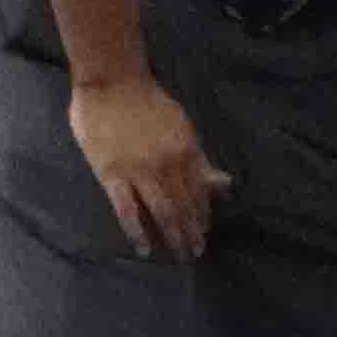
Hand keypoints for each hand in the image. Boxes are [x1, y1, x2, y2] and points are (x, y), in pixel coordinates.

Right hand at [70, 72, 223, 259]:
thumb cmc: (146, 100)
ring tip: (179, 255)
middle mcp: (168, 165)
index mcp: (187, 151)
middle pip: (184, 206)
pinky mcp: (113, 175)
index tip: (204, 230)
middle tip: (195, 252)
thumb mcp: (183, 126)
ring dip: (173, 236)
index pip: (200, 191)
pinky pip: (127, 211)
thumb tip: (224, 182)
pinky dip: (137, 232)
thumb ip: (200, 158)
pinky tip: (144, 250)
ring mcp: (139, 172)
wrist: (112, 81)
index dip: (204, 213)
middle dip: (193, 231)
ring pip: (162, 212)